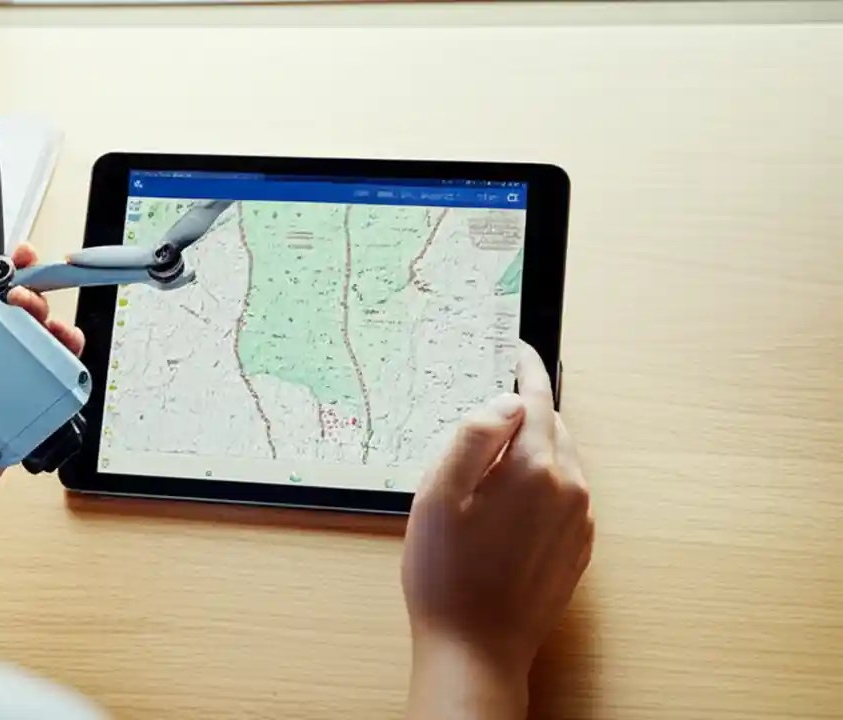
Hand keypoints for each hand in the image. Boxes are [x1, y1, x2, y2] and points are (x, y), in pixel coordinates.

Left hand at [0, 243, 84, 568]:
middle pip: (12, 320)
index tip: (10, 256)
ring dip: (53, 331)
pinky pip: (43, 401)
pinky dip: (64, 377)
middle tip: (25, 295)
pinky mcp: (6, 432)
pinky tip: (66, 361)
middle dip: (32, 297)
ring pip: (35, 353)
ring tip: (49, 325)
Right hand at [401, 342, 591, 718]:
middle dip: (522, 413)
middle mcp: (569, 488)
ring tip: (485, 471)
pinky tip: (503, 508)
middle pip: (551, 427)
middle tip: (480, 419)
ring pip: (559, 461)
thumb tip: (506, 399)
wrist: (476, 648)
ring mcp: (578, 521)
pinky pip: (563, 496)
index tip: (516, 350)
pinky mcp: (578, 548)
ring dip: (529, 451)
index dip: (526, 369)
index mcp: (533, 468)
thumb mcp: (438, 495)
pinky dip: (539, 485)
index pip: (537, 399)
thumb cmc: (445, 574)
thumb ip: (472, 436)